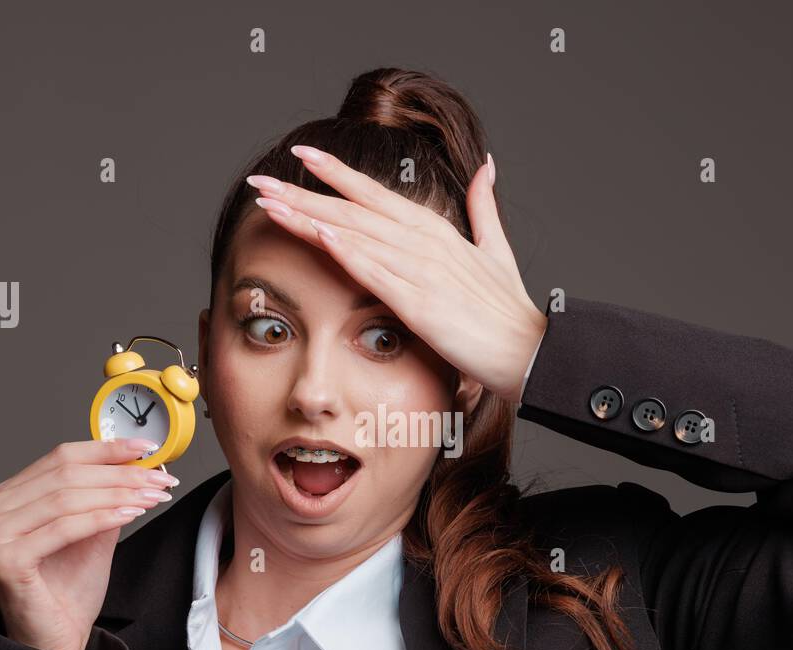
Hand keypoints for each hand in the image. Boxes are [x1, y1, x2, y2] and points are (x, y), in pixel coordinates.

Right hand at [0, 438, 178, 649]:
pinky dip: (102, 518)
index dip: (107, 450)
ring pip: (66, 499)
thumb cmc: (69, 589)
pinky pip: (64, 528)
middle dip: (121, 474)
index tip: (147, 449)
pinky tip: (131, 514)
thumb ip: (107, 496)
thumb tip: (139, 462)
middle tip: (160, 478)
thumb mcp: (95, 531)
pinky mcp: (4, 558)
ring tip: (153, 496)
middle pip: (66, 475)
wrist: (56, 639)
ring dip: (118, 494)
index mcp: (8, 496)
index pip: (61, 458)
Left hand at [245, 146, 547, 403]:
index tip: (301, 155)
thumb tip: (486, 166)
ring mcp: (423, 271)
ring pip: (356, 235)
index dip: (336, 173)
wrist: (532, 351)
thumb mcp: (497, 251)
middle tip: (260, 181)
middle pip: (354, 209)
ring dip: (310, 217)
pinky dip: (348, 252)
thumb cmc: (510, 311)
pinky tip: (319, 235)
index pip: (376, 194)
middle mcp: (426, 243)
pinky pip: (377, 273)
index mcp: (438, 231)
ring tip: (271, 204)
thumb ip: (484, 207)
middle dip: (303, 193)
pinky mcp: (421, 304)